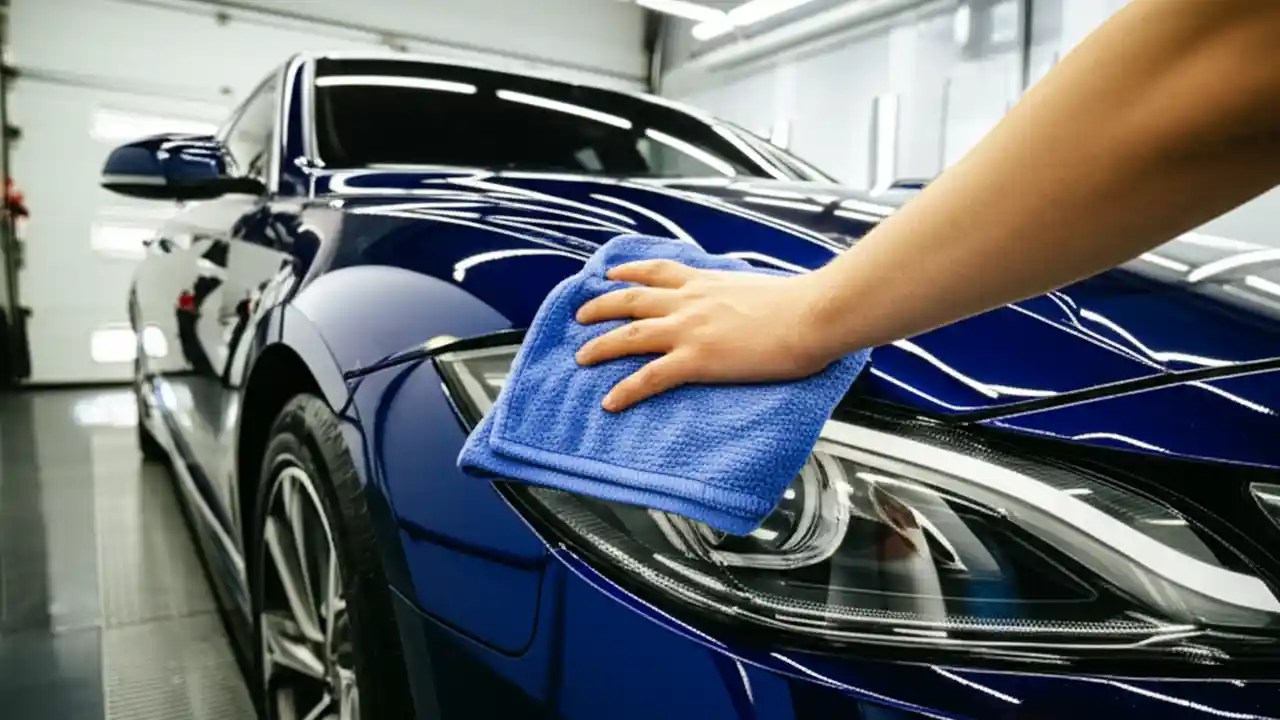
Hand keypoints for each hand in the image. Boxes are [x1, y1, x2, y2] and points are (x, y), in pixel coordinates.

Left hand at [575, 259, 836, 411]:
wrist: (811, 314)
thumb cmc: (800, 302)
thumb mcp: (761, 285)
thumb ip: (741, 292)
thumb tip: (746, 300)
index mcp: (707, 281)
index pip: (658, 271)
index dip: (630, 271)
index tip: (611, 273)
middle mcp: (690, 300)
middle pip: (632, 299)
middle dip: (601, 306)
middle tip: (581, 315)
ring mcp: (690, 329)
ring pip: (631, 335)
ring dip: (601, 345)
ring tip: (580, 357)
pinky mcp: (697, 359)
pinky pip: (650, 377)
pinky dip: (627, 389)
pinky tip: (610, 402)